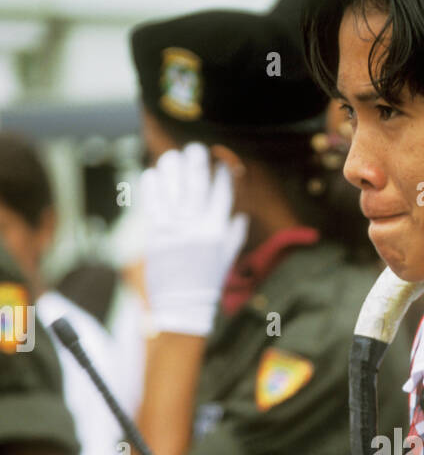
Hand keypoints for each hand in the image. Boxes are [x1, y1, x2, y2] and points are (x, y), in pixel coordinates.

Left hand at [141, 143, 247, 335]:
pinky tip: (154, 174)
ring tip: (173, 158)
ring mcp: (175, 229)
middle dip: (197, 160)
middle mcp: (197, 226)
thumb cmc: (206, 283)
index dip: (222, 172)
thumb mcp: (226, 259)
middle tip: (195, 149)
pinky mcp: (156, 234)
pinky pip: (152, 201)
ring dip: (173, 167)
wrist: (182, 305)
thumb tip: (240, 216)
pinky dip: (152, 184)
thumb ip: (234, 235)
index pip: (223, 192)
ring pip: (173, 186)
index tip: (220, 161)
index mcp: (218, 231)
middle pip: (197, 182)